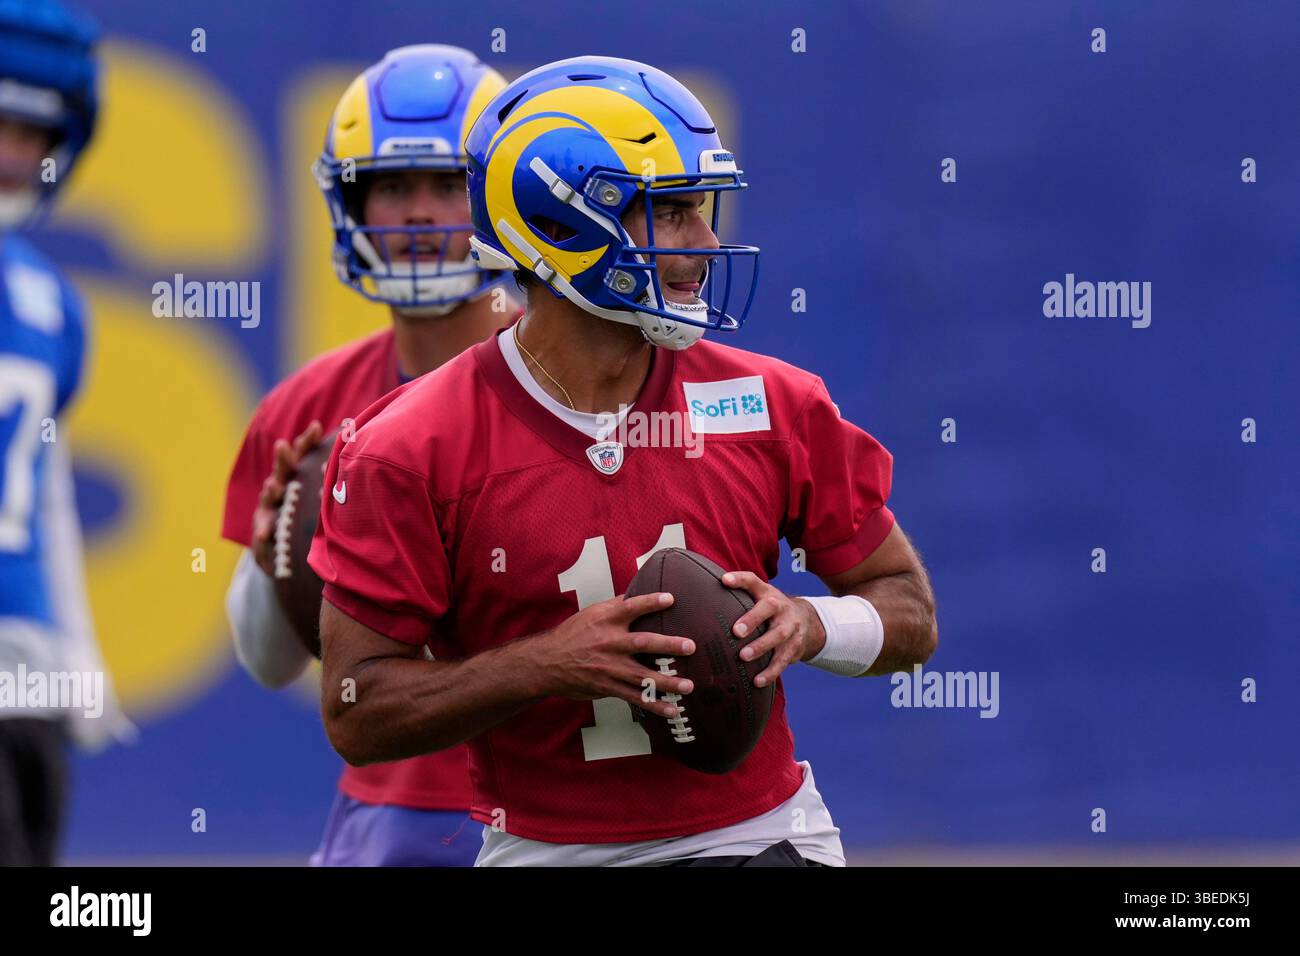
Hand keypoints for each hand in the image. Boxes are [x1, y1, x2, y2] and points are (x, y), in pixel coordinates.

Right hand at [251, 419, 323, 576]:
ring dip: (271, 491)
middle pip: (282, 470)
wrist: (291, 550)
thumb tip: (358, 445)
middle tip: (283, 445)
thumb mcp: (324, 494)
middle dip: (283, 458)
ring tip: (274, 487)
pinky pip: (262, 530)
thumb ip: (335, 475)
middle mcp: (282, 487)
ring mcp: (270, 508)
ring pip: (269, 497)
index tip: (316, 427)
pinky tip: (263, 534)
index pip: (301, 454)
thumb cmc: (313, 514)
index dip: (307, 440)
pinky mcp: (264, 530)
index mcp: (298, 475)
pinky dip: (262, 531)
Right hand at [535, 592, 695, 718]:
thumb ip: (616, 605)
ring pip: (642, 675)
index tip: (671, 599)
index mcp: (605, 620)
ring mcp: (609, 667)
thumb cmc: (572, 635)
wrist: (547, 663)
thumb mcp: (591, 614)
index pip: (631, 607)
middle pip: (643, 643)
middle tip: (690, 647)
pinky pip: (634, 697)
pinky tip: (672, 709)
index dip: (650, 602)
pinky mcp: (608, 686)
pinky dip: (654, 705)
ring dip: (667, 682)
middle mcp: (609, 643)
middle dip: (668, 645)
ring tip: (688, 686)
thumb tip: (638, 593)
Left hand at [721, 571, 826, 688]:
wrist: (807, 621)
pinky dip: (771, 672)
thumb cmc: (771, 609)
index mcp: (767, 593)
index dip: (739, 579)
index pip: (753, 581)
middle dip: (752, 620)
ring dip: (761, 647)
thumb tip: (706, 591)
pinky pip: (783, 660)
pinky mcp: (794, 647)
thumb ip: (738, 593)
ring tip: (744, 657)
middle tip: (736, 631)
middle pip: (768, 609)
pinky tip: (757, 681)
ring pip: (777, 637)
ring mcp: (790, 627)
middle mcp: (780, 607)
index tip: (724, 581)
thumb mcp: (760, 596)